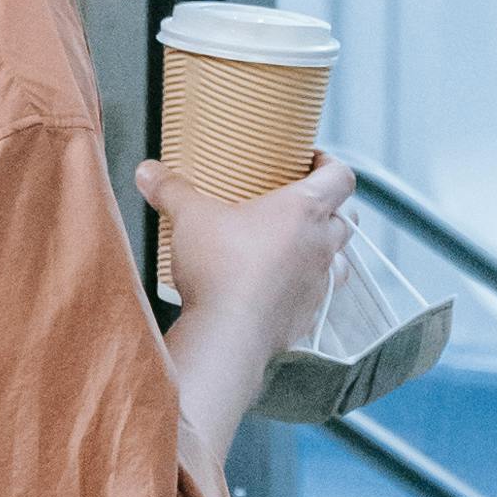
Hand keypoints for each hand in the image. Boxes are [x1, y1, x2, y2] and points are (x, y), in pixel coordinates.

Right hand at [142, 149, 355, 352]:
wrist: (228, 334)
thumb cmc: (219, 267)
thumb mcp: (189, 218)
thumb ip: (171, 190)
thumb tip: (148, 171)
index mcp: (304, 210)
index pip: (341, 177)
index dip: (331, 165)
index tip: (312, 162)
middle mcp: (321, 245)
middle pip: (349, 218)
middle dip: (331, 209)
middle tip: (301, 206)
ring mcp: (319, 283)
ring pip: (342, 260)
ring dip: (327, 251)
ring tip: (299, 247)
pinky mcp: (308, 315)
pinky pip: (320, 296)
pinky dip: (309, 287)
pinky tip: (283, 287)